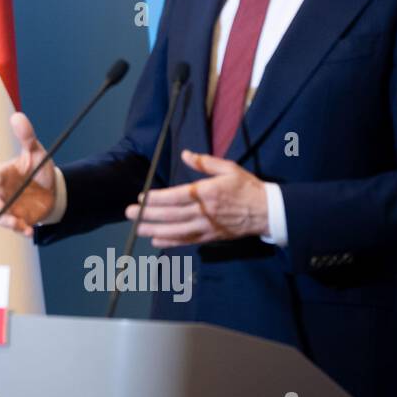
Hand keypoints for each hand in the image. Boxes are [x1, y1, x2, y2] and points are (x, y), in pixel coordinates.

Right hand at [0, 112, 55, 235]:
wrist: (52, 191)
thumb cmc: (39, 168)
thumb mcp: (36, 152)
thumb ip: (27, 136)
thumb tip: (17, 116)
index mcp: (5, 174)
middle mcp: (3, 192)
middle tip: (1, 208)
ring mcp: (10, 207)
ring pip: (1, 216)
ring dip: (8, 221)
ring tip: (20, 225)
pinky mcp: (18, 219)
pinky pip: (15, 226)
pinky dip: (21, 230)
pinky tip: (30, 231)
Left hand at [131, 149, 268, 246]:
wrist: (268, 212)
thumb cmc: (246, 187)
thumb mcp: (228, 168)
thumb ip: (205, 163)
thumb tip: (185, 154)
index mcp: (207, 193)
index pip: (177, 197)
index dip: (157, 199)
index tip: (142, 198)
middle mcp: (205, 211)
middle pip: (172, 215)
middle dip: (148, 215)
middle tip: (129, 213)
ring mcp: (207, 226)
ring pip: (176, 230)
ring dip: (154, 230)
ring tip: (137, 229)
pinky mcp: (211, 237)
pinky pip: (188, 240)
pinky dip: (171, 242)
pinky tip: (156, 241)